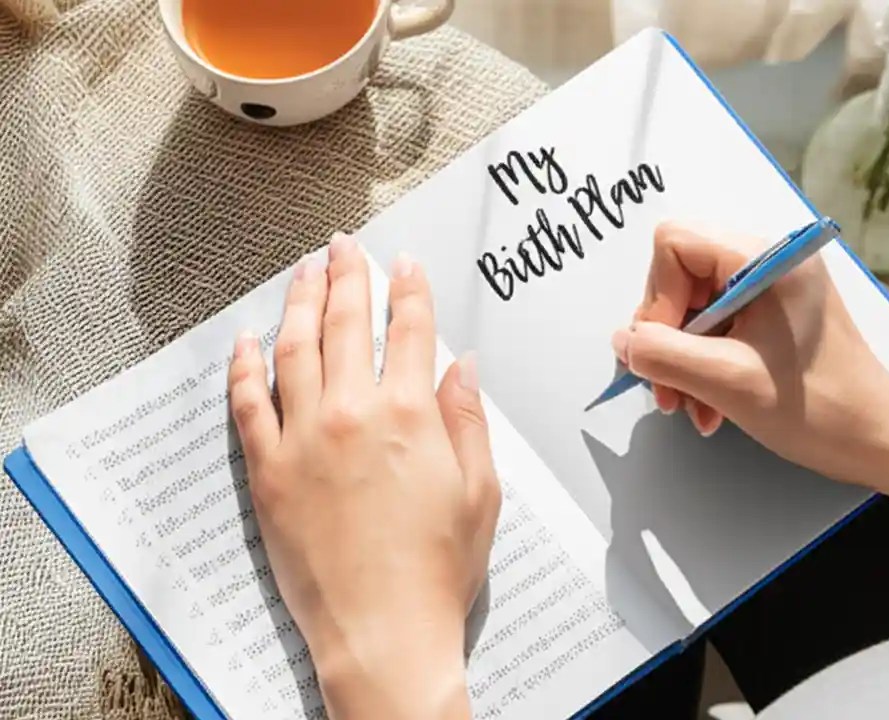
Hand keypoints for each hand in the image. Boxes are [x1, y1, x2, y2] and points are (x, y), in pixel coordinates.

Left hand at [227, 234, 497, 719]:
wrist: (382, 631)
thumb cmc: (436, 569)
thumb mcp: (480, 490)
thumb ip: (468, 419)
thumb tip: (462, 365)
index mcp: (411, 415)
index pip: (410, 330)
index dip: (409, 290)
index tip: (405, 263)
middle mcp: (352, 413)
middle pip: (346, 324)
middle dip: (347, 276)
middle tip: (344, 246)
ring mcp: (302, 439)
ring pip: (294, 349)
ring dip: (299, 302)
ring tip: (304, 271)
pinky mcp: (266, 472)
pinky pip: (248, 403)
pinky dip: (246, 365)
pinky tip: (249, 341)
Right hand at [612, 223, 888, 485]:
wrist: (880, 438)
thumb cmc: (818, 408)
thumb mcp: (726, 381)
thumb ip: (662, 355)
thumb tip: (623, 341)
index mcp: (767, 258)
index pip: (675, 244)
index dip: (657, 298)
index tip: (664, 353)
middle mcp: (771, 259)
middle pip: (682, 275)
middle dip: (667, 336)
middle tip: (667, 392)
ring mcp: (776, 286)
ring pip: (697, 306)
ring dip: (684, 359)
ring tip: (690, 409)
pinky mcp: (779, 313)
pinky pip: (721, 325)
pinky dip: (706, 364)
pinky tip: (710, 407)